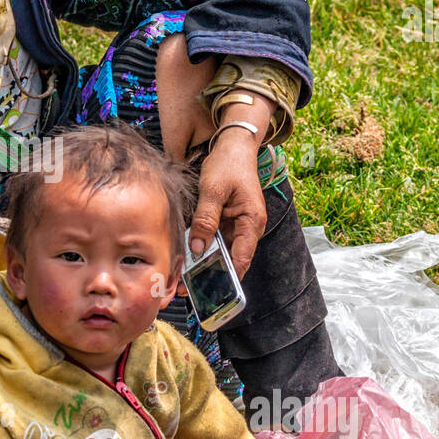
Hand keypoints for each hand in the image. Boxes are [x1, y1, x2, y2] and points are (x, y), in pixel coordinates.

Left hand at [189, 131, 267, 279]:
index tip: (210, 292)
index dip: (227, 277)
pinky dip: (206, 247)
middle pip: (232, 258)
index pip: (242, 258)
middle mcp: (250, 227)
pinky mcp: (230, 220)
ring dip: (207, 262)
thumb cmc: (228, 164)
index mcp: (252, 221)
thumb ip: (205, 219)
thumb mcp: (212, 190)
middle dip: (213, 274)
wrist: (234, 146)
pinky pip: (218, 239)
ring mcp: (240, 224)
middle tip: (189, 288)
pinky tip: (190, 256)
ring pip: (223, 251)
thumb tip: (198, 248)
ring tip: (186, 277)